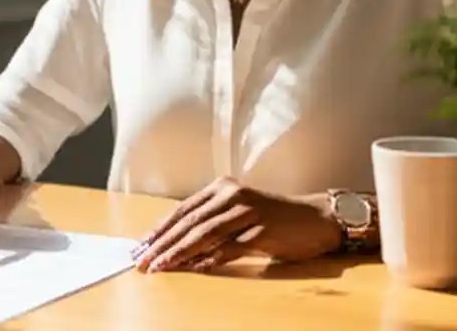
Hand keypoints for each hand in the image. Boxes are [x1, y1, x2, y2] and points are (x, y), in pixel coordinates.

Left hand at [131, 176, 341, 272]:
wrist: (315, 219)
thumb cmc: (273, 219)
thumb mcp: (237, 213)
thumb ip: (210, 223)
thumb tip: (175, 245)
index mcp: (222, 188)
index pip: (183, 210)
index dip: (160, 230)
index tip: (140, 248)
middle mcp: (233, 195)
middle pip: (190, 222)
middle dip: (163, 244)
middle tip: (144, 261)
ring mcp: (249, 211)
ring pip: (206, 233)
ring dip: (181, 252)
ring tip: (163, 266)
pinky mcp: (264, 229)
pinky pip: (232, 246)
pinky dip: (213, 258)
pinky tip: (197, 268)